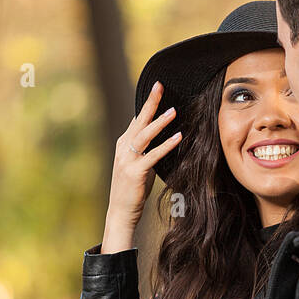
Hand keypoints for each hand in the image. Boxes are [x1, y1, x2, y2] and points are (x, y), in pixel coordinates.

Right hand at [102, 81, 182, 252]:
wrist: (120, 212)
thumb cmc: (132, 189)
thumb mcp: (138, 165)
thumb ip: (145, 151)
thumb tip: (159, 138)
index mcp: (123, 144)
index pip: (136, 119)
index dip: (146, 104)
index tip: (157, 88)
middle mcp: (123, 148)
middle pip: (138, 121)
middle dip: (150, 102)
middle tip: (160, 86)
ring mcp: (127, 160)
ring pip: (144, 135)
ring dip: (159, 122)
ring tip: (173, 110)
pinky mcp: (134, 172)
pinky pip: (152, 155)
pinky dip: (166, 145)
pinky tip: (177, 137)